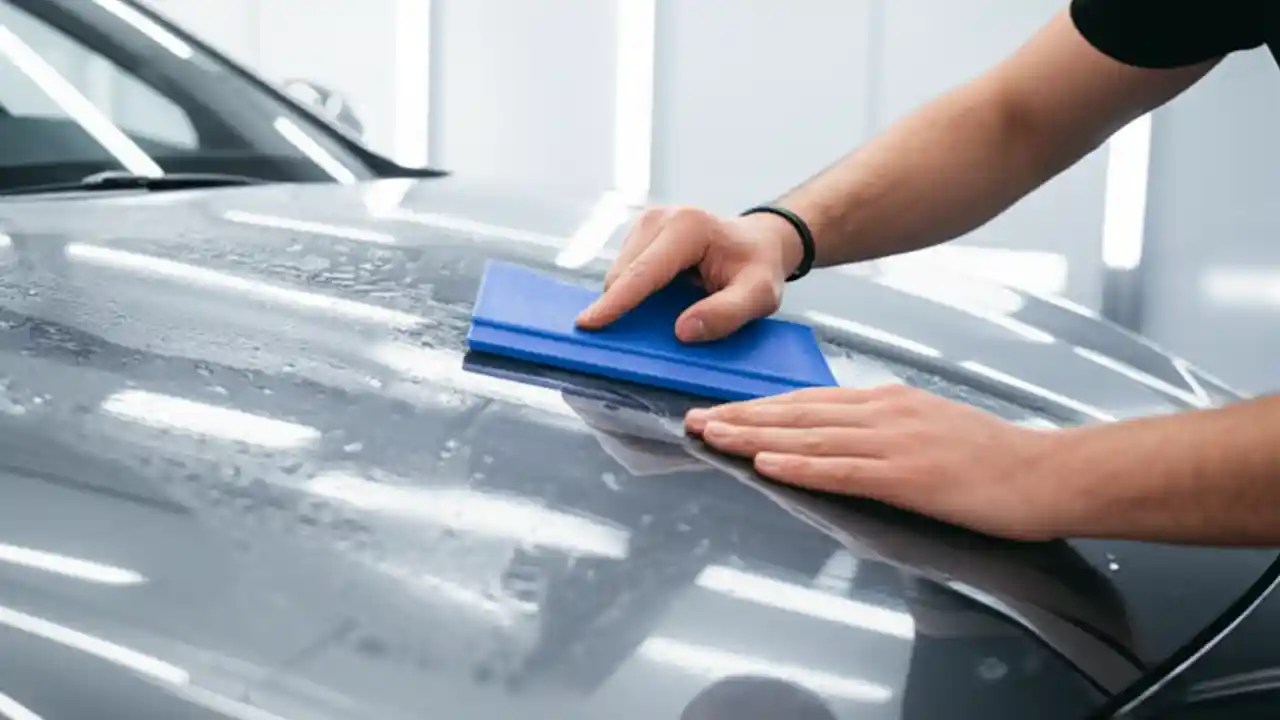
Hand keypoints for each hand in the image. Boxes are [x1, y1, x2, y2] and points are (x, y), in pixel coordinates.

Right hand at [576, 206, 801, 341]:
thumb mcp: (759, 295)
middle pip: (623, 274)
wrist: (759, 242)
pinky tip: (654, 304)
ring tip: (659, 315)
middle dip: (621, 307)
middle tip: (635, 339)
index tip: (588, 323)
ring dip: (628, 301)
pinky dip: (631, 293)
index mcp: (687, 228)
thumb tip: (682, 331)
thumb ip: (726, 314)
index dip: (617, 302)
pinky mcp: (640, 234)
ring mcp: (646, 223)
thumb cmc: (759, 267)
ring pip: (618, 274)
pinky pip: (624, 272)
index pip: (643, 272)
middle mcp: (660, 218)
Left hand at [686, 385, 1066, 541]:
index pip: (808, 400)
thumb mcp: (929, 424)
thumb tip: (839, 431)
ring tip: (711, 435)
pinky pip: (842, 470)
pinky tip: (767, 464)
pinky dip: (800, 466)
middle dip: (740, 415)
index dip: (759, 405)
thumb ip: (882, 425)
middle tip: (692, 419)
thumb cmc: (990, 457)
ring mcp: (894, 442)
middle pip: (797, 413)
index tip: (719, 407)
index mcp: (886, 400)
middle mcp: (883, 412)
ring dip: (754, 435)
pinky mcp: (907, 475)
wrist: (1045, 473)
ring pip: (809, 436)